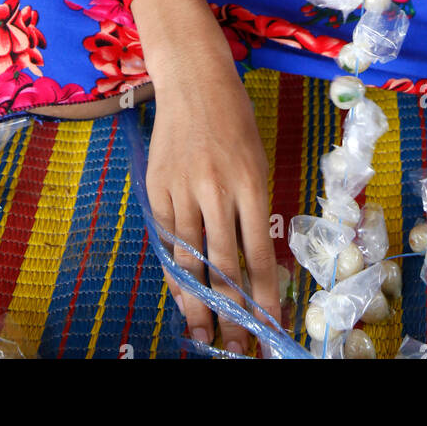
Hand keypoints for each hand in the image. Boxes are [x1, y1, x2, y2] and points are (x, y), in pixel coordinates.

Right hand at [133, 0, 280, 354]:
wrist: (192, 80)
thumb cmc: (234, 119)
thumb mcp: (256, 160)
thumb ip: (253, 209)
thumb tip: (255, 264)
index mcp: (251, 182)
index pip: (257, 254)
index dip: (263, 296)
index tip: (268, 327)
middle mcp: (216, 189)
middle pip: (222, 265)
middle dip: (229, 311)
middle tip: (235, 345)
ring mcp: (182, 189)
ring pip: (189, 258)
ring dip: (197, 301)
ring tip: (202, 334)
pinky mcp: (157, 188)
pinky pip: (168, 239)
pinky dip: (175, 268)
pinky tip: (181, 292)